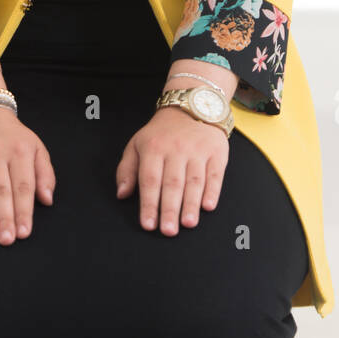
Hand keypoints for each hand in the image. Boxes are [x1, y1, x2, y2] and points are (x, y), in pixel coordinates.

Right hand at [0, 106, 54, 244]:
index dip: (24, 211)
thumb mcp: (36, 148)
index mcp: (19, 152)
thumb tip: (47, 200)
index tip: (24, 232)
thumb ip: (45, 174)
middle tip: (7, 239)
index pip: (23, 186)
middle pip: (1, 190)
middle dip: (5, 216)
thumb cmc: (12, 137)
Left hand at [115, 107, 229, 234]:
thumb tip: (122, 194)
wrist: (191, 106)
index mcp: (153, 148)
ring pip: (194, 181)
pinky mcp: (216, 152)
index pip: (150, 180)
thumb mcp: (137, 144)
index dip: (149, 204)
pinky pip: (215, 174)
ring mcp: (197, 150)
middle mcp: (176, 149)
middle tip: (168, 231)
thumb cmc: (161, 133)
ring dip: (191, 204)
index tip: (148, 224)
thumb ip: (127, 170)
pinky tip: (208, 206)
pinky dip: (212, 190)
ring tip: (188, 223)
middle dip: (170, 209)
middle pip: (172, 183)